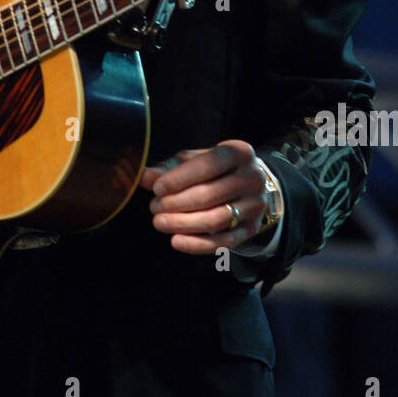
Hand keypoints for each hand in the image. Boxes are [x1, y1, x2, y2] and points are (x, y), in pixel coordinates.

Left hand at [139, 141, 269, 254]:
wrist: (247, 185)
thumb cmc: (214, 169)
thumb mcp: (193, 161)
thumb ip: (168, 169)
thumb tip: (142, 176)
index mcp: (238, 152)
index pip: (207, 165)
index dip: (179, 178)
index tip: (157, 189)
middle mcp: (253, 177)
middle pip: (210, 195)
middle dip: (176, 203)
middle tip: (154, 207)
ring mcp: (256, 205)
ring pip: (216, 219)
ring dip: (183, 224)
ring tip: (160, 222)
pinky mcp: (252, 229)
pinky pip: (224, 242)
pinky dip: (197, 244)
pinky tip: (176, 240)